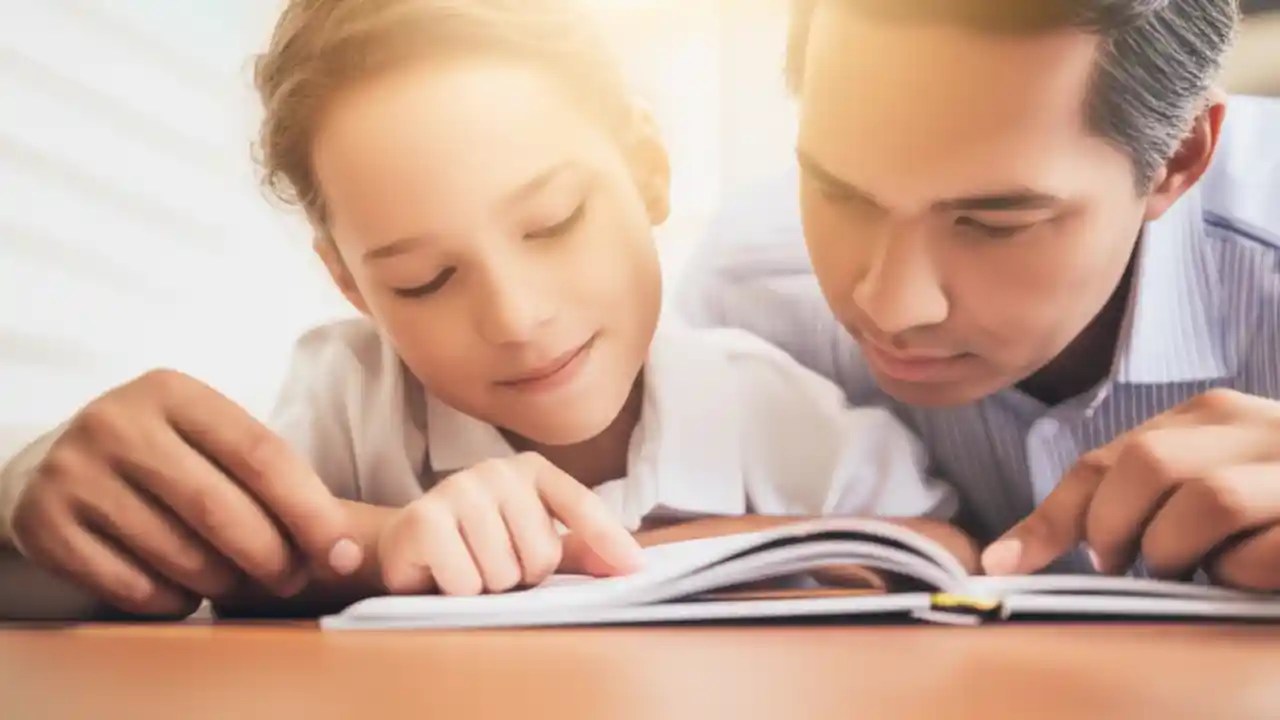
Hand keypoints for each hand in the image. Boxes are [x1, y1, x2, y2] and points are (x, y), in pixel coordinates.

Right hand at [11, 370, 360, 616]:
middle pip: (220, 509)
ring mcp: (73, 473)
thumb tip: (342, 545)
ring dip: (224, 584)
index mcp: (173, 391)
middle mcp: (118, 423)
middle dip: (272, 557)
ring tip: (237, 583)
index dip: (311, 511)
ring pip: (179, 555)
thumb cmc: (161, 457)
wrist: (49, 469)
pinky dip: (174, 602)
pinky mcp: (43, 524)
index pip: (262, 454)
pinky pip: (133, 587)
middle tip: (293, 580)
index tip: (344, 555)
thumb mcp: (206, 437)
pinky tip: (184, 593)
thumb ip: (267, 473)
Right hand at [377, 452, 641, 594]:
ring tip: (468, 567)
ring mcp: (459, 488)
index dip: (609, 539)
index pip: (580, 505)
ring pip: (503, 572)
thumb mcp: (532, 543)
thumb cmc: (479, 545)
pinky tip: (441, 572)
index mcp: (532, 471)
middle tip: (494, 564)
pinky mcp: (425, 518)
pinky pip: (466, 582)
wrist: (406, 545)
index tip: (637, 568)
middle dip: (520, 576)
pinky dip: (457, 591)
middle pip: (541, 555)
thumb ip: (580, 551)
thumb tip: (631, 564)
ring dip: (487, 586)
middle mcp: (497, 470)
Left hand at [982, 389, 1279, 589]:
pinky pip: (1262, 552)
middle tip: (1128, 567)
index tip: (1003, 564)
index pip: (1106, 460)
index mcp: (1213, 418)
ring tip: (1199, 571)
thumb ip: (1138, 502)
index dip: (1050, 516)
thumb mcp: (1208, 490)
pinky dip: (1245, 576)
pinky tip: (1259, 577)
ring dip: (1182, 553)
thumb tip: (1013, 554)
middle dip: (1118, 530)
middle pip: (1144, 465)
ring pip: (1204, 501)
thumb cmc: (1278, 509)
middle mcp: (1256, 425)